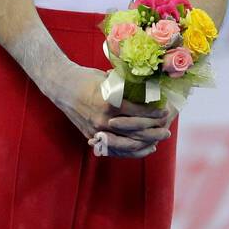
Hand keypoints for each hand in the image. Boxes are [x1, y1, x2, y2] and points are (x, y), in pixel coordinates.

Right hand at [50, 64, 174, 157]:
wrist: (60, 86)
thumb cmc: (85, 78)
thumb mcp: (107, 78)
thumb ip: (126, 87)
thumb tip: (149, 89)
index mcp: (108, 102)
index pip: (137, 112)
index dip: (153, 113)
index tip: (165, 111)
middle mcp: (103, 119)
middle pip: (135, 131)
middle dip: (154, 131)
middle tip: (167, 129)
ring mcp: (97, 131)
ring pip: (127, 143)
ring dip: (146, 143)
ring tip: (158, 140)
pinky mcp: (92, 137)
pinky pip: (116, 148)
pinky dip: (131, 151)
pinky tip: (144, 148)